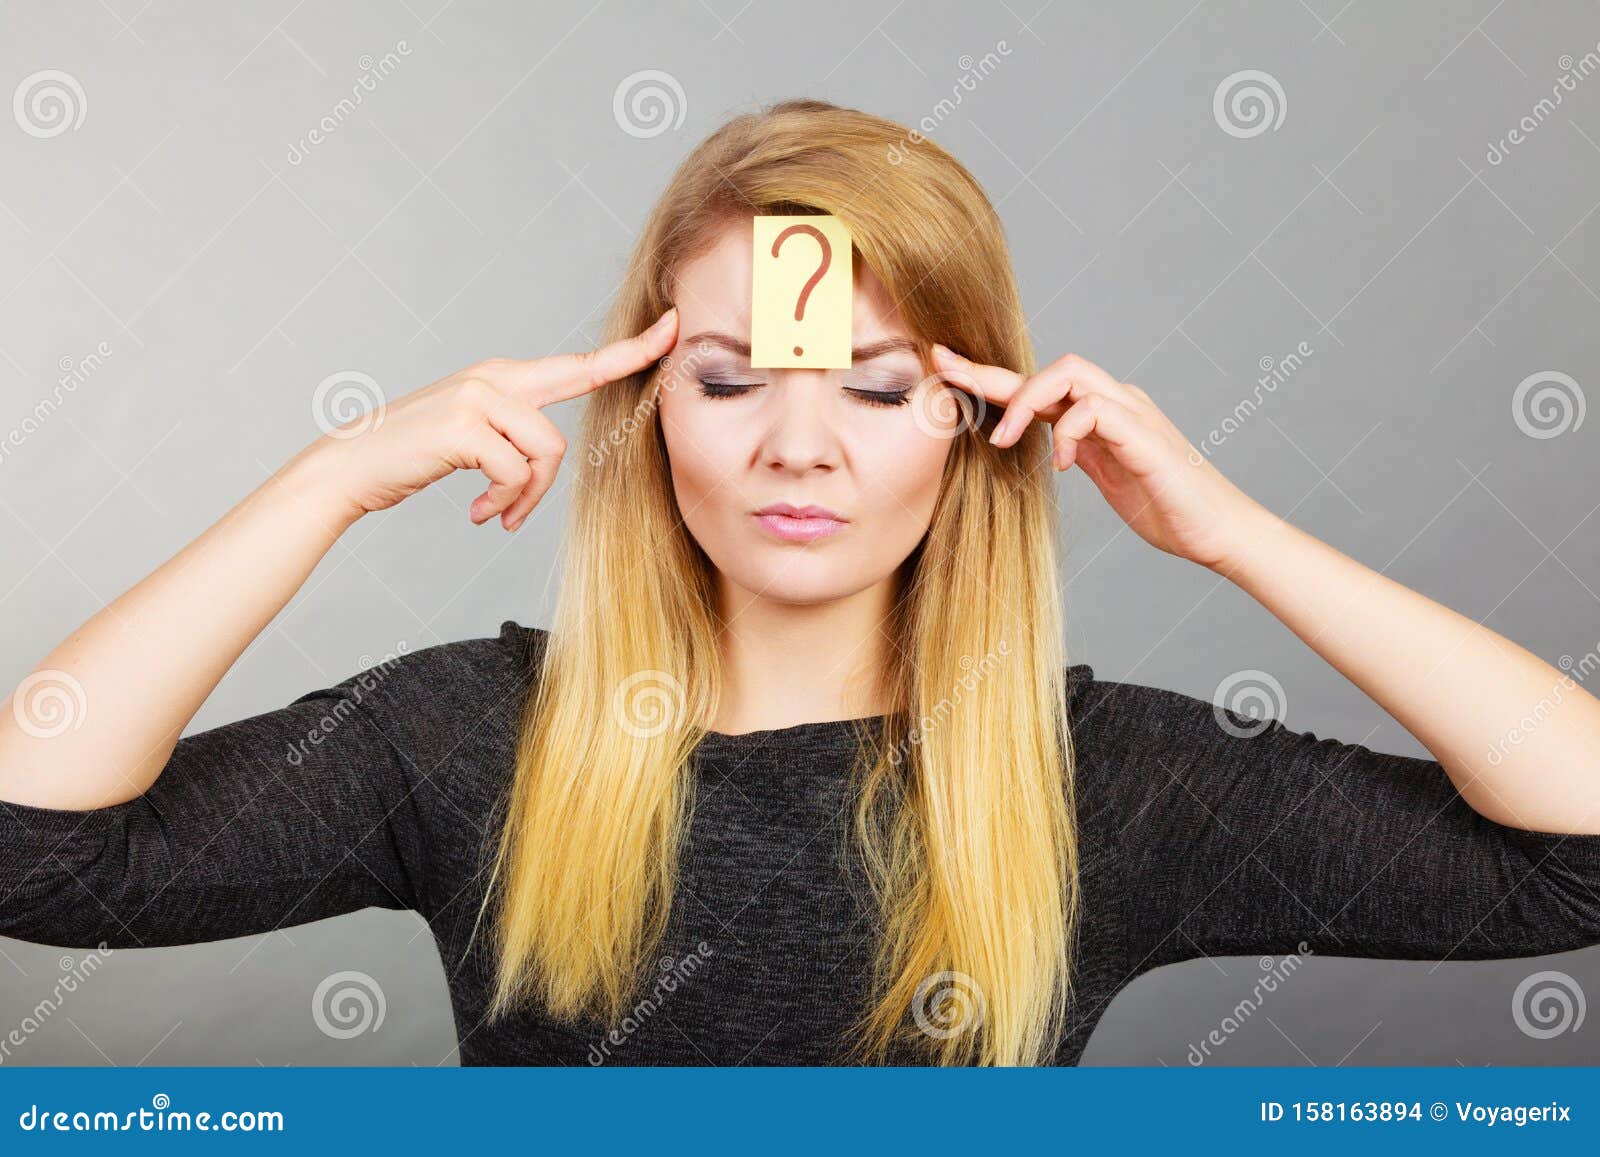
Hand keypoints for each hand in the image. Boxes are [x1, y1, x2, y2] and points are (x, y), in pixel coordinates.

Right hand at [293, 307, 677, 530]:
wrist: (350, 468)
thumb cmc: (415, 457)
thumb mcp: (474, 438)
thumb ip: (514, 435)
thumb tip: (546, 464)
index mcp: (503, 378)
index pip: (578, 363)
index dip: (630, 349)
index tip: (673, 328)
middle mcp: (495, 377)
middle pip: (576, 395)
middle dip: (609, 392)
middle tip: (649, 368)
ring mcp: (479, 397)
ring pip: (547, 452)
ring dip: (526, 495)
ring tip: (497, 512)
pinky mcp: (464, 426)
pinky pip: (515, 473)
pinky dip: (503, 502)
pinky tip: (477, 513)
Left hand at [930, 344, 1271, 570]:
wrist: (1215, 531)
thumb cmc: (1165, 507)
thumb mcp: (1105, 475)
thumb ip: (1077, 450)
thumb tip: (1042, 441)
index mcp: (1102, 413)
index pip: (1041, 385)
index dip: (990, 374)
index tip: (943, 365)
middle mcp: (1118, 402)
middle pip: (1051, 366)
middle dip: (992, 373)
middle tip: (950, 379)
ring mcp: (1133, 414)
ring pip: (1070, 373)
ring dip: (1027, 401)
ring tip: (1004, 439)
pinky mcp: (1145, 437)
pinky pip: (1095, 411)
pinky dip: (1068, 432)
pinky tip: (1064, 464)